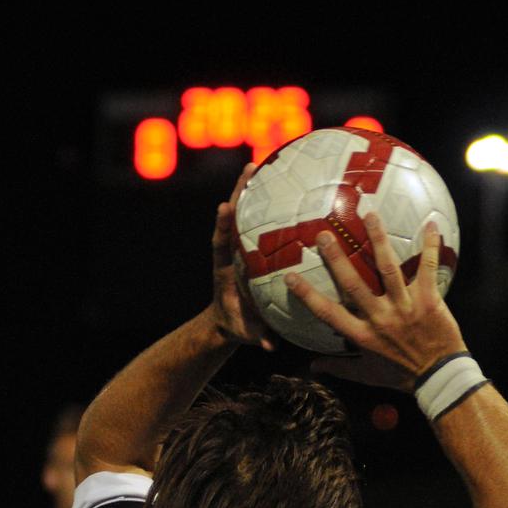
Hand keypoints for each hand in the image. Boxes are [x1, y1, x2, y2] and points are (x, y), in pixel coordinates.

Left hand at [210, 164, 275, 350]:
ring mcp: (240, 246)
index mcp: (226, 270)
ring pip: (246, 213)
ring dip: (252, 189)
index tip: (224, 208)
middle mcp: (232, 252)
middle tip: (250, 168)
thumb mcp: (248, 334)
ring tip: (263, 161)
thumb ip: (259, 337)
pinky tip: (284, 184)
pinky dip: (268, 204)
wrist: (229, 321)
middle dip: (239, 193)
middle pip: (234, 218)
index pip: (222, 244)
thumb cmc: (238, 326)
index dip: (223, 226)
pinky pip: (261, 222)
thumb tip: (271, 346)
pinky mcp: (251, 246)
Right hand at [288, 214, 465, 385]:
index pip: (328, 312)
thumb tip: (313, 365)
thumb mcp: (367, 375)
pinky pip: (428, 267)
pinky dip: (430, 245)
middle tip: (324, 234)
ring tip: (370, 215)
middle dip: (338, 258)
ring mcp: (404, 306)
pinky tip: (430, 223)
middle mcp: (380, 318)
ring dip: (378, 239)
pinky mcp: (428, 299)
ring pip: (388, 267)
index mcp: (361, 335)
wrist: (439, 378)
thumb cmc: (402, 376)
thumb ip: (339, 367)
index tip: (289, 276)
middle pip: (354, 283)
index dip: (307, 294)